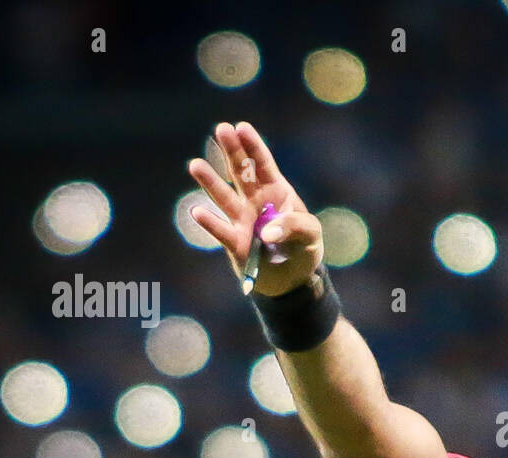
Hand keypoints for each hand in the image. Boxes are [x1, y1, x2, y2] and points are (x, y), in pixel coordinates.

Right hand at [186, 122, 324, 296]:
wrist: (294, 278)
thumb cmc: (304, 248)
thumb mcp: (311, 234)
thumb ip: (295, 226)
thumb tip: (266, 232)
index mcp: (276, 191)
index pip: (263, 163)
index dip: (253, 146)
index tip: (241, 127)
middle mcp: (254, 200)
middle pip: (240, 172)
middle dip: (232, 151)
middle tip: (221, 129)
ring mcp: (242, 219)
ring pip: (224, 197)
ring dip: (210, 182)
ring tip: (196, 165)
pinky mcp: (235, 243)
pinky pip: (221, 231)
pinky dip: (210, 222)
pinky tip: (197, 212)